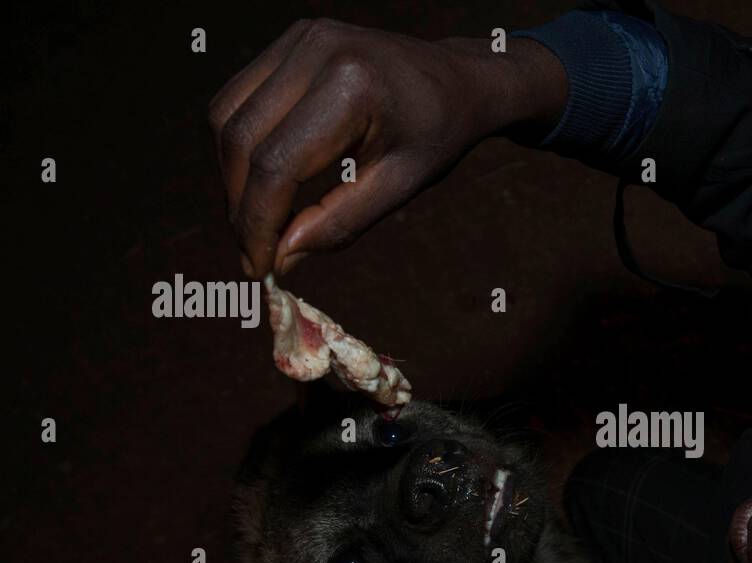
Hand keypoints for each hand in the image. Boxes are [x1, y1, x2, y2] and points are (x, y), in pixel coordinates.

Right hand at [208, 18, 566, 277]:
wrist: (457, 80)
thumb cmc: (436, 137)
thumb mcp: (398, 186)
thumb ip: (338, 223)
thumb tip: (280, 259)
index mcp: (352, 86)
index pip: (277, 164)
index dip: (257, 222)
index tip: (257, 267)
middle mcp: (315, 50)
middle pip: (241, 139)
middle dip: (239, 205)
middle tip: (254, 252)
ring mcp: (298, 38)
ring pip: (226, 117)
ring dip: (231, 176)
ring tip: (257, 220)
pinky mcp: (289, 40)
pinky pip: (238, 99)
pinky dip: (239, 145)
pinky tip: (261, 181)